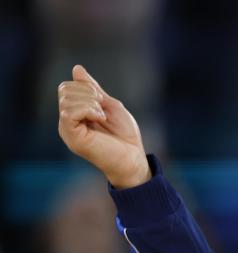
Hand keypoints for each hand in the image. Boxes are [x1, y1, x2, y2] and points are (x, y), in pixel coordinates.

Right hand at [57, 65, 150, 188]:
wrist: (133, 157)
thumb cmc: (124, 135)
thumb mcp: (109, 105)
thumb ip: (92, 89)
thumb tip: (76, 69)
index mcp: (74, 113)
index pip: (67, 87)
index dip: (87, 87)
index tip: (103, 101)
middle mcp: (67, 121)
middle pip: (64, 89)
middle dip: (89, 93)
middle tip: (103, 110)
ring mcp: (68, 129)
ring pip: (66, 99)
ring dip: (91, 102)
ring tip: (102, 116)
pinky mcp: (72, 137)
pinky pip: (68, 113)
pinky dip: (87, 109)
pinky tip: (99, 118)